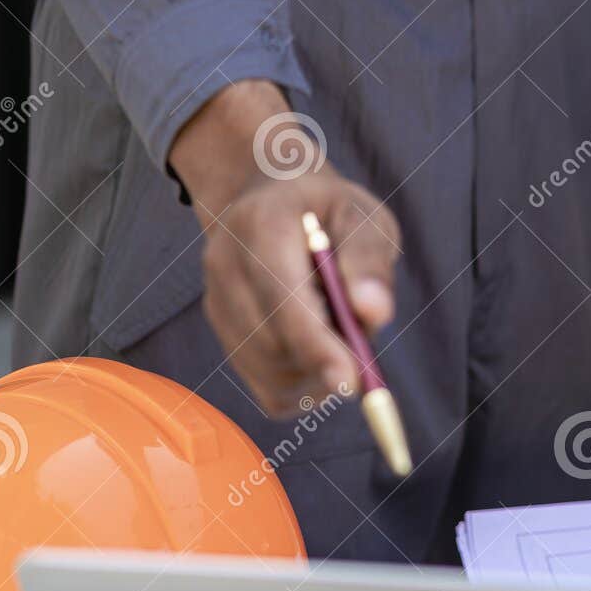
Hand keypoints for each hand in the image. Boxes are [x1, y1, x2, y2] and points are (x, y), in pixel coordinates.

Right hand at [169, 81, 401, 416]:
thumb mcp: (365, 217)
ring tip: (339, 330)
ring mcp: (216, 301)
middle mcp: (224, 264)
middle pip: (271, 343)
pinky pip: (266, 388)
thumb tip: (374, 313)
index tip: (351, 380)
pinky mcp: (223, 332)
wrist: (275, 202)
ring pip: (269, 371)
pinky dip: (304, 386)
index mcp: (261, 224)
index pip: (281, 299)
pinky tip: (321, 355)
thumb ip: (370, 260)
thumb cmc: (332, 214)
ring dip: (317, 372)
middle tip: (362, 341)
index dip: (316, 345)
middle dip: (325, 358)